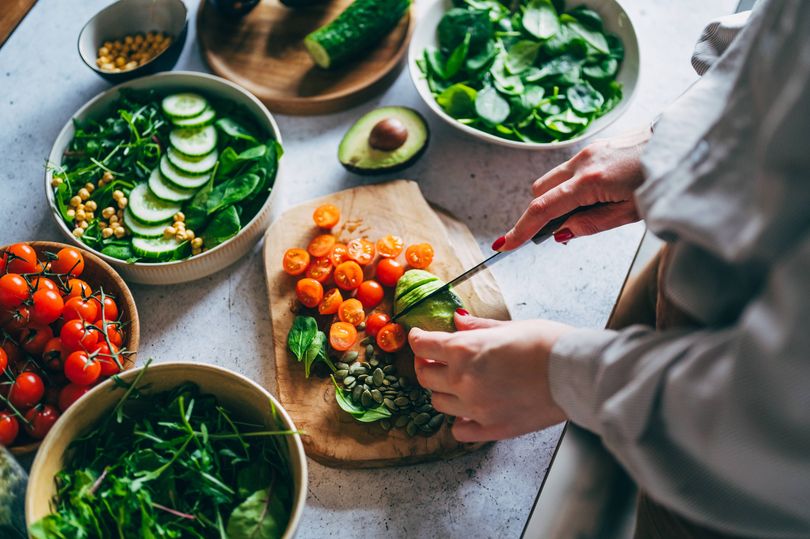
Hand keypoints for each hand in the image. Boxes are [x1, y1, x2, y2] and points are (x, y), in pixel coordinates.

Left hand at [409, 311, 572, 441]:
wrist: (573, 373)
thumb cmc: (546, 343)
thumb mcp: (509, 326)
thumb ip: (478, 327)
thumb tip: (458, 320)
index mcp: (464, 350)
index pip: (423, 345)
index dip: (417, 339)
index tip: (418, 337)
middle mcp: (463, 380)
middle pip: (424, 376)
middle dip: (426, 365)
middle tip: (434, 360)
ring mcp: (475, 408)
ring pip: (438, 403)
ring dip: (442, 391)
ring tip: (457, 383)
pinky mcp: (491, 429)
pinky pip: (459, 430)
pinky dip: (459, 420)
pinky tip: (469, 410)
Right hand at [497, 127, 651, 250]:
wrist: (685, 143)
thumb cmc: (663, 179)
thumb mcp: (630, 213)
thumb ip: (591, 224)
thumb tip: (562, 232)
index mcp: (591, 182)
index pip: (543, 209)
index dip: (521, 229)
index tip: (504, 244)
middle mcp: (583, 162)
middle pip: (540, 191)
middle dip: (538, 214)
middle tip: (556, 233)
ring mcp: (587, 151)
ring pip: (552, 180)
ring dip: (554, 200)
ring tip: (580, 216)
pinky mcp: (594, 147)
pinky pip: (568, 171)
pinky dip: (567, 188)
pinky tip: (590, 198)